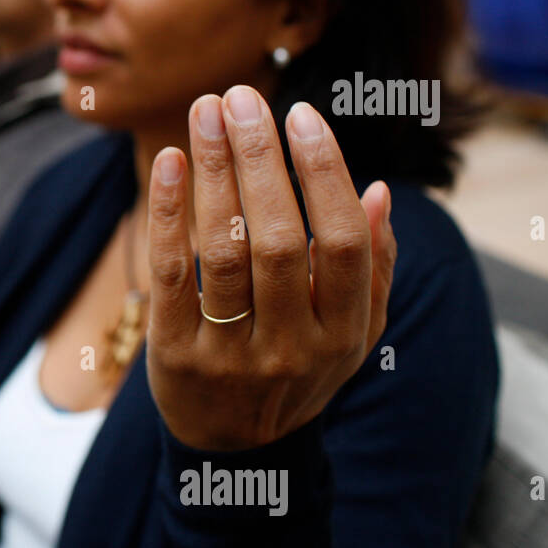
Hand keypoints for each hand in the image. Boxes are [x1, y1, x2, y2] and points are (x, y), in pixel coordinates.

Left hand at [145, 85, 395, 451]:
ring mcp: (231, 354)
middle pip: (280, 237)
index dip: (323, 173)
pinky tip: (169, 162)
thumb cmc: (298, 369)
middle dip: (261, 158)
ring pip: (224, 249)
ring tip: (206, 111)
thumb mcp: (351, 334)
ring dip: (215, 172)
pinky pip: (170, 274)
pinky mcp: (174, 356)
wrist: (234, 452)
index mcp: (344, 334)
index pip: (342, 242)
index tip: (301, 115)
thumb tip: (378, 191)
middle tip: (242, 95)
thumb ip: (374, 269)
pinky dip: (169, 213)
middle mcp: (292, 346)